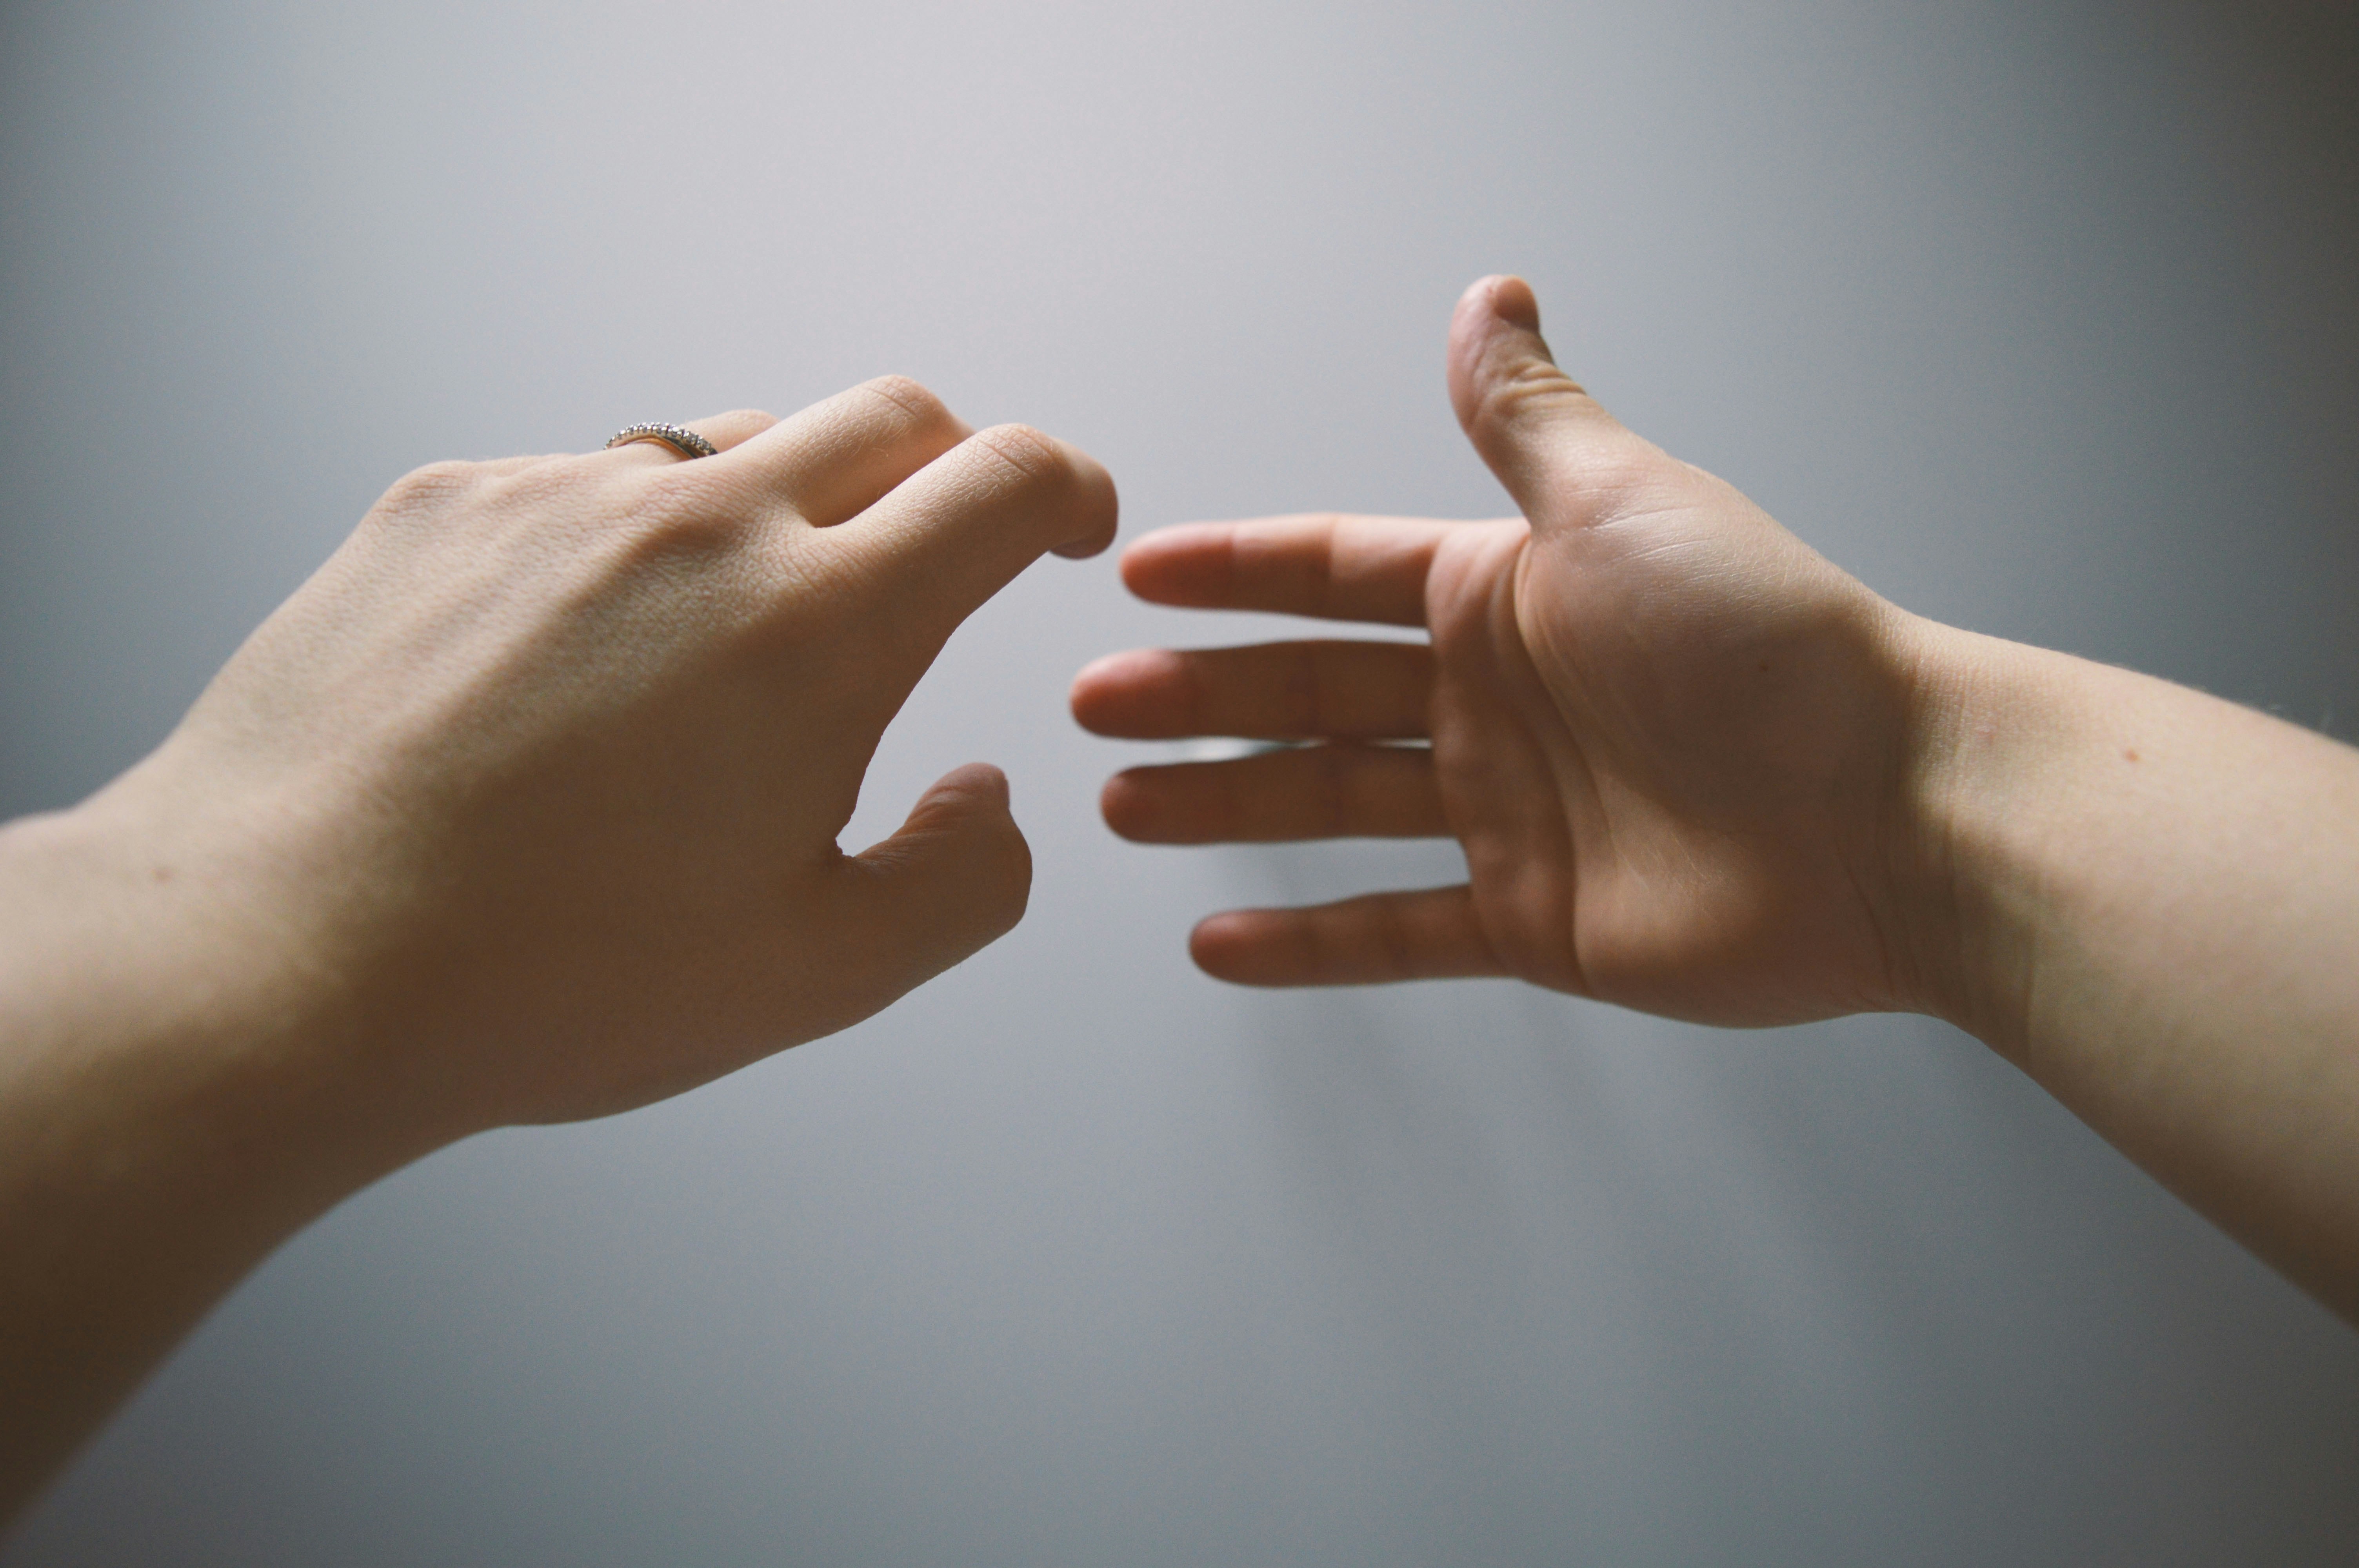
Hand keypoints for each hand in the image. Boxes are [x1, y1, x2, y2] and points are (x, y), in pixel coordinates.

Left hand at [73, 379, 1115, 1135]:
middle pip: (887, 416)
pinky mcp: (443, 504)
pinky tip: (579, 659)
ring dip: (784, 505)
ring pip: (729, 441)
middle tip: (940, 554)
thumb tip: (989, 802)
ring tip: (743, 632)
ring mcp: (561, 496)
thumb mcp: (817, 974)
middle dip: (949, 471)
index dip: (1065, 488)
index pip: (1003, 477)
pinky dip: (629, 542)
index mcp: (820, 628)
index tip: (1067, 521)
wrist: (278, 955)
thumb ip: (961, 881)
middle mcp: (700, 524)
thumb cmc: (544, 978)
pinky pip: (582, 480)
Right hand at [1072, 277, 1940, 1025]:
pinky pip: (1396, 930)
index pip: (1335, 577)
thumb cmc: (1771, 646)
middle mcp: (1497, 701)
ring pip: (1331, 808)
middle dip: (1199, 697)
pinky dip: (1308, 942)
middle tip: (1096, 705)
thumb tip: (1488, 297)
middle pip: (1310, 695)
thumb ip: (1528, 420)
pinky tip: (1220, 940)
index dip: (1236, 574)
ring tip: (1122, 809)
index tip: (1139, 575)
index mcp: (1506, 596)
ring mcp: (1510, 814)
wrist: (1888, 812)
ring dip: (1226, 806)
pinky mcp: (1534, 919)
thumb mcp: (1625, 505)